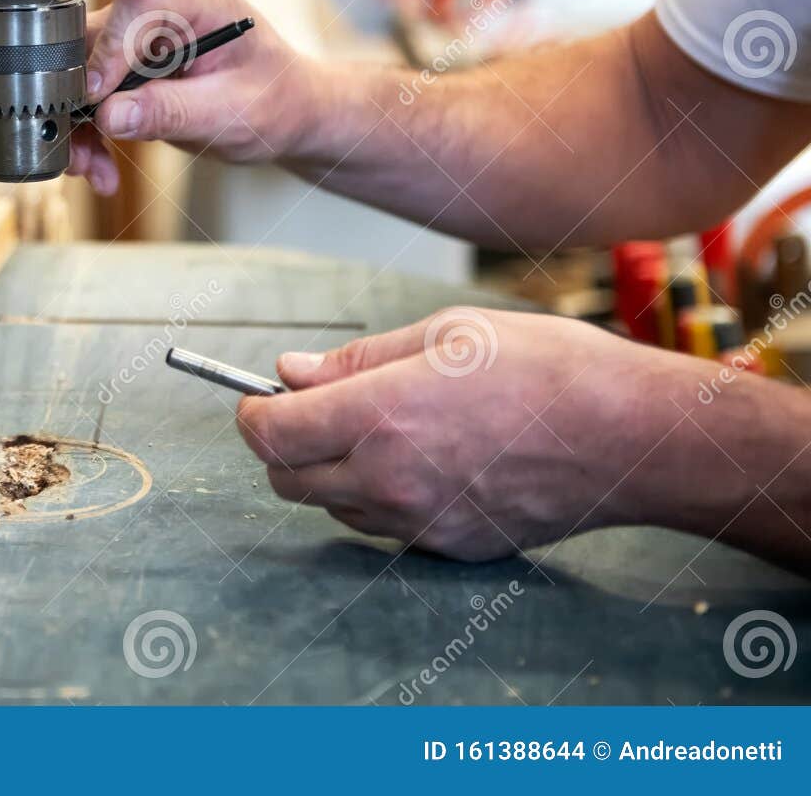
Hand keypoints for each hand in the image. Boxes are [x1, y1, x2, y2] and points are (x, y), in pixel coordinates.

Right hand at [70, 0, 316, 195]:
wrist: (287, 115)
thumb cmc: (276, 102)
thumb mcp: (231, 114)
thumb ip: (172, 111)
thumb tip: (111, 115)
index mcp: (200, 1)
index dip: (110, 45)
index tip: (97, 95)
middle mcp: (165, 10)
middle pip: (98, 36)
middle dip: (82, 98)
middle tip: (83, 149)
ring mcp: (143, 38)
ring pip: (84, 69)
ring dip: (81, 123)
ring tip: (93, 169)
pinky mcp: (130, 67)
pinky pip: (93, 93)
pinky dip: (90, 131)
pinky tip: (101, 166)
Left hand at [234, 308, 783, 561]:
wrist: (631, 438)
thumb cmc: (545, 368)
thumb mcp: (445, 334)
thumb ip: (355, 359)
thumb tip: (289, 373)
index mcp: (378, 416)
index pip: (269, 433)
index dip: (250, 411)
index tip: (256, 396)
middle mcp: (389, 480)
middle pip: (288, 480)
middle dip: (282, 446)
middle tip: (310, 411)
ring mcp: (420, 522)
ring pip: (334, 508)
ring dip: (332, 473)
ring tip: (382, 430)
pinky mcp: (450, 548)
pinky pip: (385, 529)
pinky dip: (380, 499)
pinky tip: (422, 462)